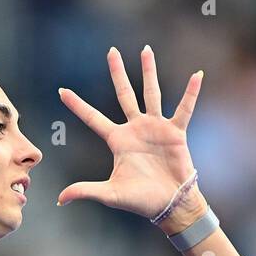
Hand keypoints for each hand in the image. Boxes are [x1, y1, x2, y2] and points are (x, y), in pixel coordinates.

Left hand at [57, 45, 203, 221]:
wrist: (169, 205)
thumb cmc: (140, 200)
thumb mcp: (109, 194)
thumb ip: (85, 191)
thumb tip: (59, 200)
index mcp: (118, 140)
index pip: (93, 118)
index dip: (77, 105)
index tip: (61, 91)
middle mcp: (136, 129)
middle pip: (124, 94)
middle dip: (117, 73)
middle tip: (111, 51)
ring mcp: (156, 128)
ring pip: (151, 93)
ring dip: (149, 72)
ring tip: (146, 50)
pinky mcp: (176, 132)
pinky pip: (184, 109)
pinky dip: (191, 93)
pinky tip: (197, 75)